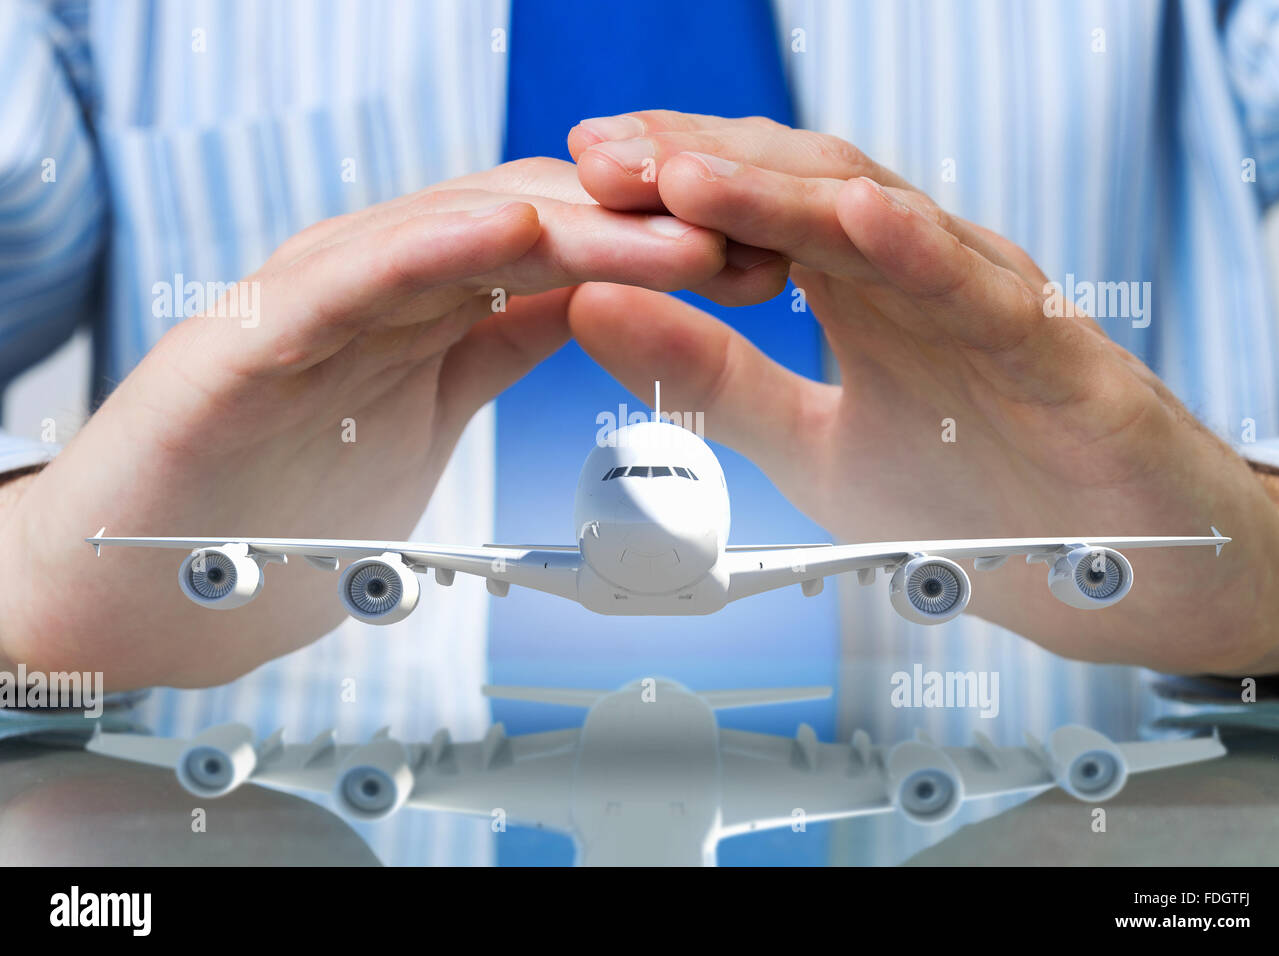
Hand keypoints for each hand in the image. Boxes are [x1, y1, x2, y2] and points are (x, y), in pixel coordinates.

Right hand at [0, 157, 787, 687]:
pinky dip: (431, 251)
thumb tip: (592, 303)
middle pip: (532, 224)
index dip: (666, 249)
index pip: (565, 254)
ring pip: (457, 233)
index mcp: (428, 303)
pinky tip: (509, 230)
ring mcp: (318, 297)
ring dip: (573, 222)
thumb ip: (500, 345)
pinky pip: (354, 279)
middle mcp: (379, 281)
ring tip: (669, 220)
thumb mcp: (431, 410)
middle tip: (751, 231)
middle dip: (647, 224)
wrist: (145, 577)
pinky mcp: (253, 335)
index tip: (763, 261)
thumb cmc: (280, 497)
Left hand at [565, 112, 1278, 674]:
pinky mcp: (1056, 353)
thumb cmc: (969, 493)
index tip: (583, 171)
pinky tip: (862, 222)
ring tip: (689, 175)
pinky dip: (923, 254)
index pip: (756, 207)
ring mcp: (988, 302)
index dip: (670, 182)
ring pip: (884, 223)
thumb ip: (713, 381)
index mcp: (860, 288)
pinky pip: (986, 294)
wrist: (1108, 564)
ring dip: (782, 195)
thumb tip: (598, 310)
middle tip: (603, 156)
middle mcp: (921, 273)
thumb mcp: (809, 443)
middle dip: (701, 165)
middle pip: (803, 188)